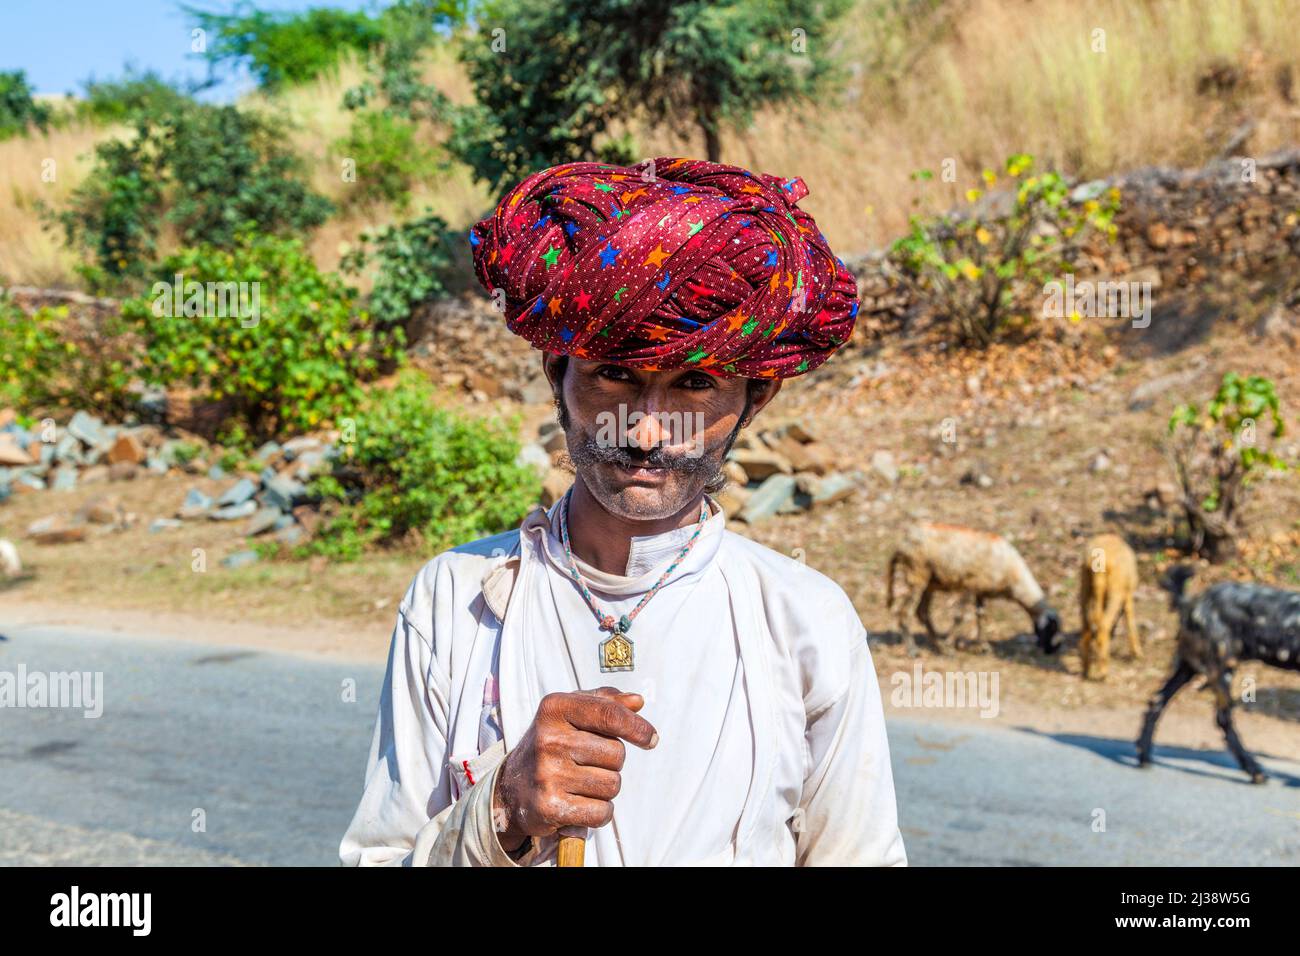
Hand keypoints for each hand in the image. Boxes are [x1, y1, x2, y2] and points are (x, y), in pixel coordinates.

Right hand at [492, 687, 657, 851]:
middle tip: (587, 763)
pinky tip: (579, 803)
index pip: (610, 714)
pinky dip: (599, 812)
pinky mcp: (550, 807)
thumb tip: (637, 702)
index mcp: (555, 708)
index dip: (638, 728)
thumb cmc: (550, 745)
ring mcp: (547, 774)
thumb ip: (605, 702)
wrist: (510, 789)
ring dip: (605, 788)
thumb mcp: (570, 713)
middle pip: (617, 754)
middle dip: (612, 762)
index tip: (651, 739)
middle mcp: (548, 739)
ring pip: (613, 784)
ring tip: (580, 783)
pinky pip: (602, 812)